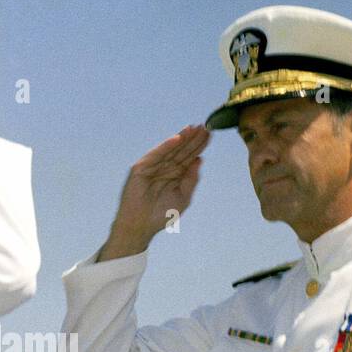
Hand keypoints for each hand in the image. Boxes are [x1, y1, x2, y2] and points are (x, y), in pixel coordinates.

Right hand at [97, 126, 209, 260]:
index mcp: (176, 175)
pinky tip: (177, 138)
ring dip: (181, 138)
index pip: (189, 157)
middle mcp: (165, 168)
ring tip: (193, 128)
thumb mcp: (183, 197)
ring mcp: (152, 167)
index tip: (210, 134)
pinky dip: (165, 146)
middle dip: (193, 138)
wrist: (141, 226)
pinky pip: (155, 155)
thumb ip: (191, 179)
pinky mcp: (141, 168)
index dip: (199, 145)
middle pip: (181, 150)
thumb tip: (199, 159)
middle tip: (205, 126)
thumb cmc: (161, 215)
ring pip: (170, 150)